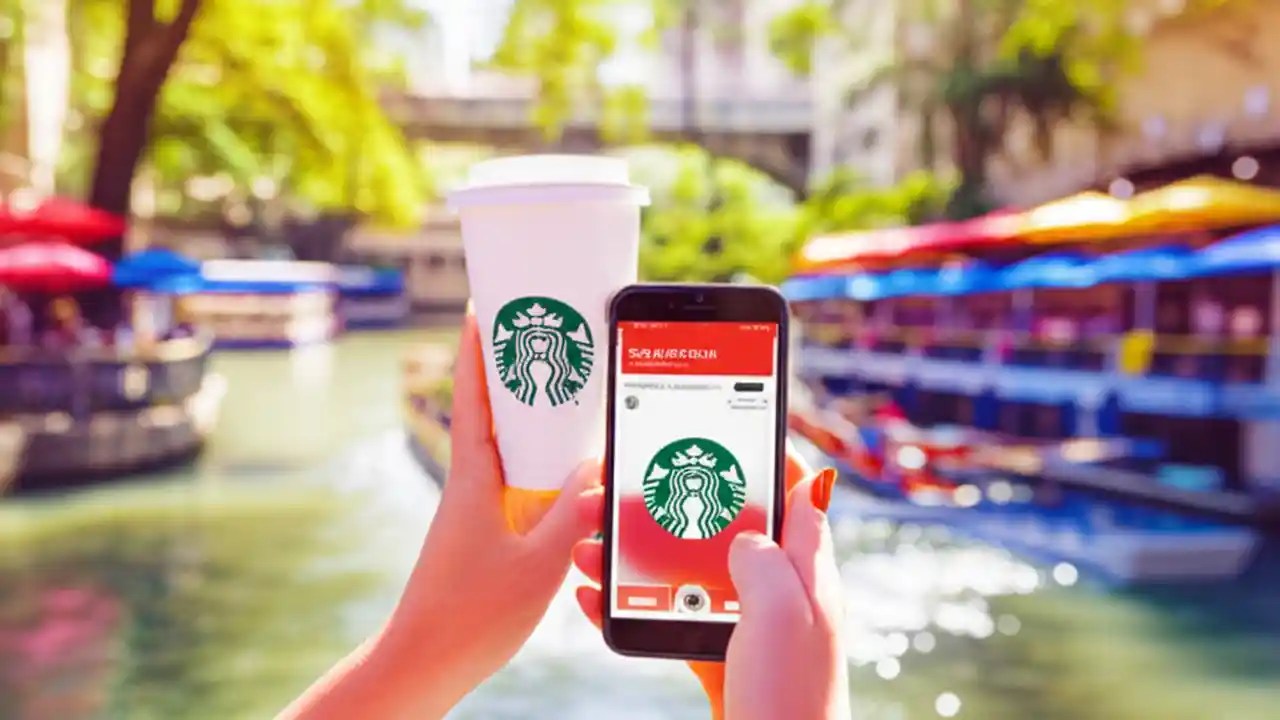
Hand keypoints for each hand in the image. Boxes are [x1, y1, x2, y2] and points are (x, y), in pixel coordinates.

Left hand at [279, 311, 604, 718]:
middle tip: (546, 335)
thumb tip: (598, 471)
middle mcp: (471, 486)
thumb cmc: (469, 616)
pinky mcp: (487, 536)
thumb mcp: (537, 565)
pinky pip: (518, 486)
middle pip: (492, 413)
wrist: (425, 664)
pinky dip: (542, 468)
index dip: (477, 348)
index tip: (484, 304)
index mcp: (473, 480)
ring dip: (532, 420)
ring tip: (569, 396)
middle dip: (515, 372)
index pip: (472, 397)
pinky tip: (571, 477)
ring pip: (508, 450)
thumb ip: (571, 515)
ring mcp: (477, 511)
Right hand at [572, 447, 848, 719]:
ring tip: (589, 543)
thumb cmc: (792, 698)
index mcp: (805, 570)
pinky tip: (594, 599)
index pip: (796, 492)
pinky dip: (628, 603)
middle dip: (669, 501)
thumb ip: (768, 554)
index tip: (725, 428)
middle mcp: (777, 590)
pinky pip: (665, 615)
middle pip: (722, 524)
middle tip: (621, 485)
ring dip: (634, 552)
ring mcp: (744, 622)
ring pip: (684, 567)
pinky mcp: (716, 653)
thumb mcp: (784, 609)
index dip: (766, 454)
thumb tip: (747, 531)